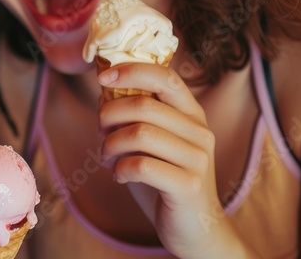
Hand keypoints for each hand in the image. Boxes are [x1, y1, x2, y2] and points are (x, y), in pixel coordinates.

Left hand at [97, 62, 256, 258]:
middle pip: (144, 105)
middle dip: (109, 114)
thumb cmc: (165, 179)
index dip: (132, 71)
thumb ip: (135, 115)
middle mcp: (200, 131)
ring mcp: (198, 159)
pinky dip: (120, 169)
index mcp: (192, 114)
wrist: (194, 228)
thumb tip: (105, 87)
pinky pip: (141, 166)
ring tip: (106, 156)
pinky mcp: (189, 185)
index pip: (165, 77)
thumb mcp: (152, 142)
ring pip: (139, 133)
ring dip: (110, 144)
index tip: (103, 77)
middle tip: (100, 131)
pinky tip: (119, 176)